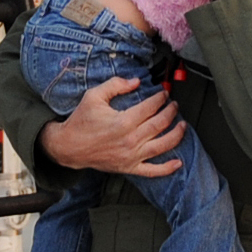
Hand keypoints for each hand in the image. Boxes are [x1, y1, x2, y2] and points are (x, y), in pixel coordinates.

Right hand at [37, 76, 184, 176]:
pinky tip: (178, 162)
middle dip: (171, 112)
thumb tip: (136, 81)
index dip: (161, 98)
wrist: (68, 146)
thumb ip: (116, 85)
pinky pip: (152, 171)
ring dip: (176, 134)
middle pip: (160, 124)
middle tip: (174, 105)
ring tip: (182, 125)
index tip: (164, 93)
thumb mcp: (94, 96)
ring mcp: (131, 156)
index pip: (151, 107)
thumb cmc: (81, 121)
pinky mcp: (129, 167)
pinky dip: (167, 168)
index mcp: (123, 121)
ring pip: (162, 146)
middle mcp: (130, 140)